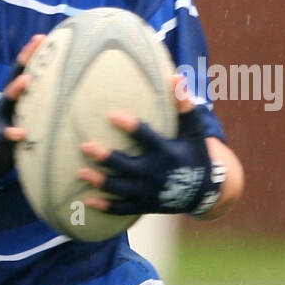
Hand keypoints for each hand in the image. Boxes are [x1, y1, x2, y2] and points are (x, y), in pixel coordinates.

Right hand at [0, 34, 42, 183]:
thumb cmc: (13, 133)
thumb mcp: (26, 115)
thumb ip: (39, 103)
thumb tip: (63, 90)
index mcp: (15, 98)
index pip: (23, 71)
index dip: (31, 54)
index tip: (42, 37)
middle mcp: (7, 104)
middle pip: (15, 77)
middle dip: (25, 60)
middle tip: (36, 43)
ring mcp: (1, 119)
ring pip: (8, 101)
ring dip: (16, 90)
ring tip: (26, 80)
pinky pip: (6, 135)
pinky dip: (13, 132)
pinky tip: (20, 132)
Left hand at [78, 76, 225, 216]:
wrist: (205, 191)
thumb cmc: (195, 153)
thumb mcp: (194, 131)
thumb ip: (183, 106)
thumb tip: (175, 76)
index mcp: (167, 152)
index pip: (147, 137)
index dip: (130, 127)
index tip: (111, 116)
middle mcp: (157, 173)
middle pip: (128, 165)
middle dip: (106, 157)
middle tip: (84, 146)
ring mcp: (150, 192)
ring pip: (121, 188)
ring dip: (100, 181)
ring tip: (79, 172)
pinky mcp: (146, 204)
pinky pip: (123, 208)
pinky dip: (106, 206)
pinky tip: (87, 201)